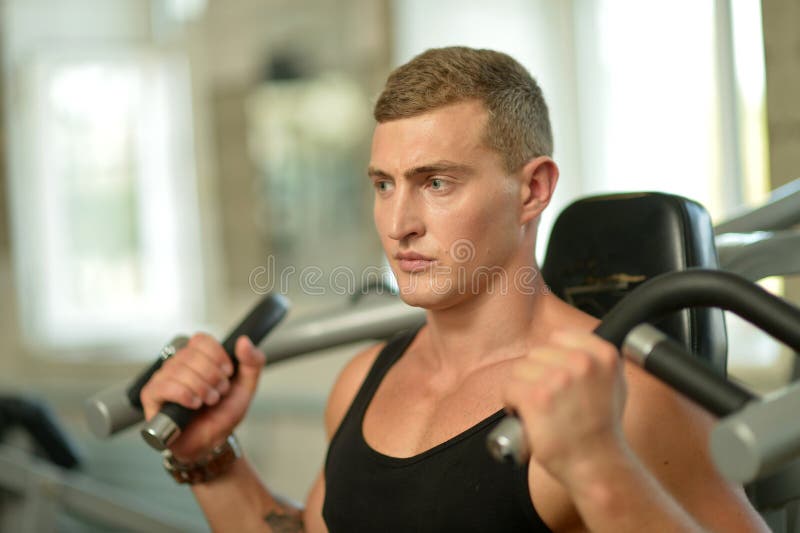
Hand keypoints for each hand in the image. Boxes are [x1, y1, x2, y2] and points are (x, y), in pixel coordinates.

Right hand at [140, 333, 265, 460]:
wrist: (211, 442)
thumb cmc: (223, 414)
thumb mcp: (246, 387)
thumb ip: (252, 362)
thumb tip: (243, 341)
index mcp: (197, 358)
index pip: (200, 340)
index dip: (217, 355)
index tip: (228, 372)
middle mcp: (177, 365)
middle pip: (190, 354)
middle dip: (212, 375)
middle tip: (219, 392)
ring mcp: (162, 379)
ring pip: (178, 369)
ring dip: (201, 387)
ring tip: (208, 401)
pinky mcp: (151, 397)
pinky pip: (164, 386)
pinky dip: (184, 394)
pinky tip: (194, 404)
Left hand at [502, 329, 626, 483]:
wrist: (596, 463)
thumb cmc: (602, 429)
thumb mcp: (615, 384)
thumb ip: (596, 359)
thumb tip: (568, 344)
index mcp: (603, 356)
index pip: (560, 337)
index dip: (553, 358)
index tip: (556, 374)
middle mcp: (582, 363)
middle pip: (537, 354)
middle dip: (537, 375)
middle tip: (548, 398)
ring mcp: (558, 379)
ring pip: (520, 369)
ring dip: (523, 388)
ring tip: (537, 408)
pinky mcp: (536, 398)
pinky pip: (509, 388)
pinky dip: (511, 402)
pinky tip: (524, 414)